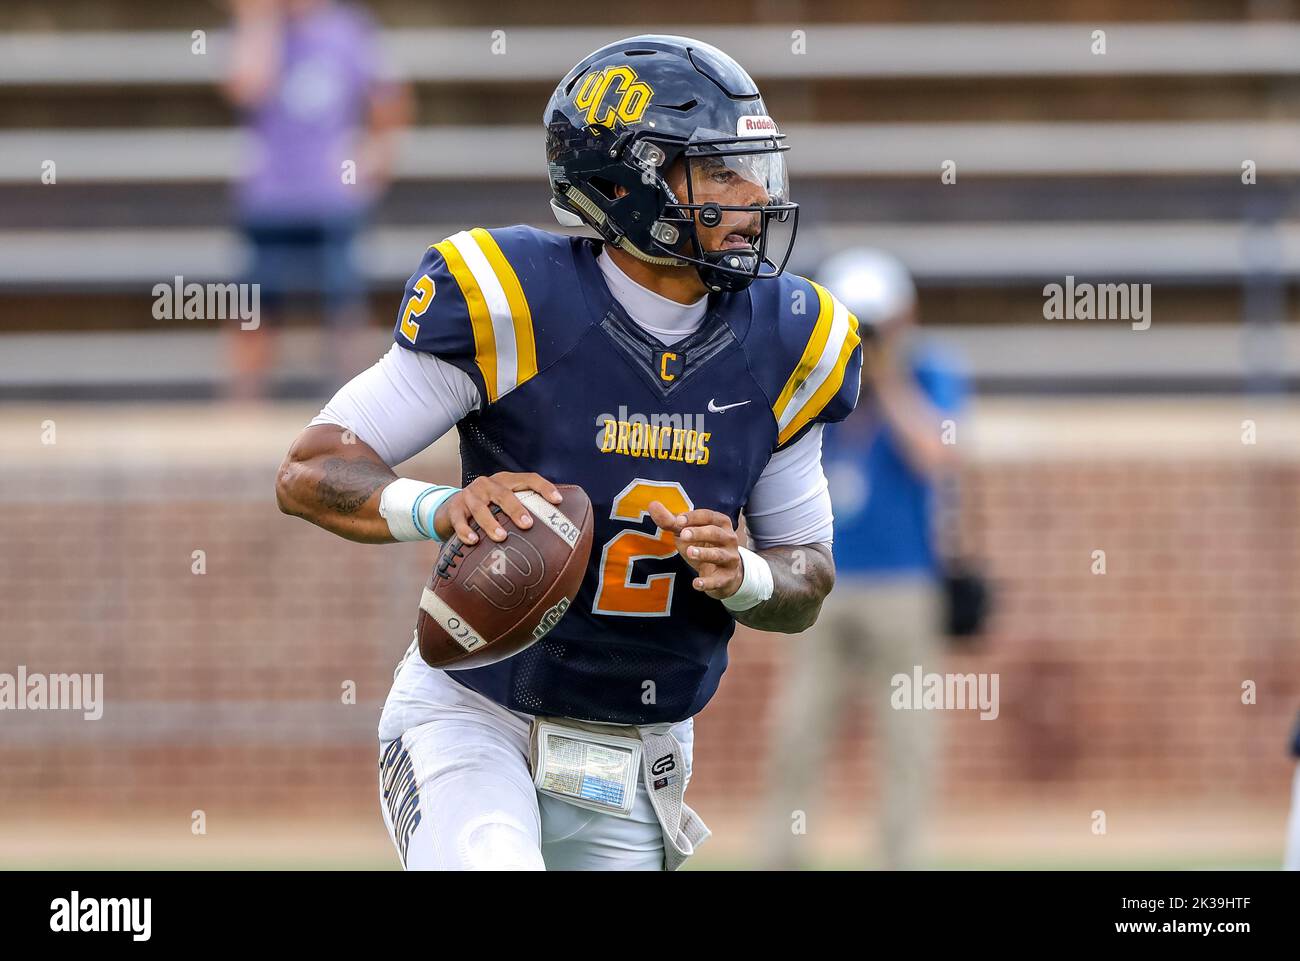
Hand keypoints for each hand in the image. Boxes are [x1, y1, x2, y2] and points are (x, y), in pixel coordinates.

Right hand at [434, 471, 561, 543]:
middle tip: (527, 524)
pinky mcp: (454, 509)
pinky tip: (473, 541)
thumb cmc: (487, 508)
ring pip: (480, 508)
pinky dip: (465, 531)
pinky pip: (459, 520)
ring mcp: (469, 495)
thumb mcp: (503, 504)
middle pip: (504, 494)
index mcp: (505, 481)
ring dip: (490, 522)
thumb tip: (555, 534)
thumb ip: (523, 511)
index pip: (528, 479)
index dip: (544, 488)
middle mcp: (488, 485)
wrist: (449, 508)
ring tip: (501, 537)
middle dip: (516, 509)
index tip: (558, 501)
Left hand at [647, 502, 743, 599]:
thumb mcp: (687, 533)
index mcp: (720, 523)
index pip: (708, 516)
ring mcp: (730, 558)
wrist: (723, 573)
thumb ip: (671, 521)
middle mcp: (729, 539)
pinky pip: (718, 580)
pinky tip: (696, 583)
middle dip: (699, 533)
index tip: (678, 520)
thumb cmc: (703, 546)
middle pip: (715, 533)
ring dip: (705, 553)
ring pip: (719, 555)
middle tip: (683, 535)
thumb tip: (652, 505)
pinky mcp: (727, 577)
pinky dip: (707, 582)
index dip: (693, 517)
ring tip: (689, 552)